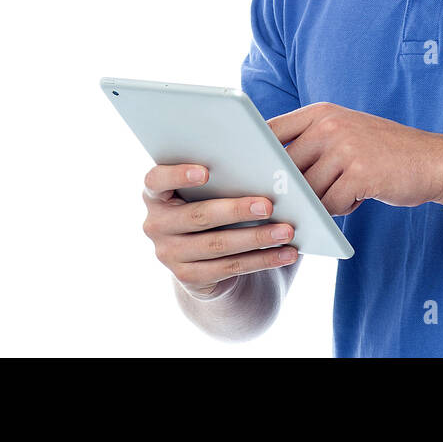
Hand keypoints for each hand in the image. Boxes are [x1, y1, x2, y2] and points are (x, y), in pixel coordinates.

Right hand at [141, 163, 298, 298]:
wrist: (201, 254)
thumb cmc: (209, 203)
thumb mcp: (204, 190)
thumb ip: (219, 177)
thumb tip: (264, 164)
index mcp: (155, 194)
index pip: (156, 181)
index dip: (178, 175)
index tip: (205, 172)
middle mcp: (155, 224)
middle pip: (197, 215)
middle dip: (236, 210)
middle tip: (268, 205)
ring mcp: (168, 254)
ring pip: (217, 245)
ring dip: (256, 238)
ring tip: (286, 231)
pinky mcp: (188, 277)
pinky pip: (230, 267)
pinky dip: (263, 260)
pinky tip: (286, 253)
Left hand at [268, 102, 442, 215]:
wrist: (434, 160)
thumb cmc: (382, 152)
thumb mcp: (344, 132)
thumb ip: (309, 144)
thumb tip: (265, 175)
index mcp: (321, 112)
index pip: (270, 132)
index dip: (256, 156)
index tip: (252, 175)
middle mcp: (330, 125)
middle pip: (286, 169)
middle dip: (293, 190)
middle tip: (305, 198)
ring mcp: (345, 148)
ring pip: (308, 191)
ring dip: (321, 201)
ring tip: (346, 190)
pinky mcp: (360, 174)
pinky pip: (331, 205)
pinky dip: (341, 209)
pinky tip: (360, 196)